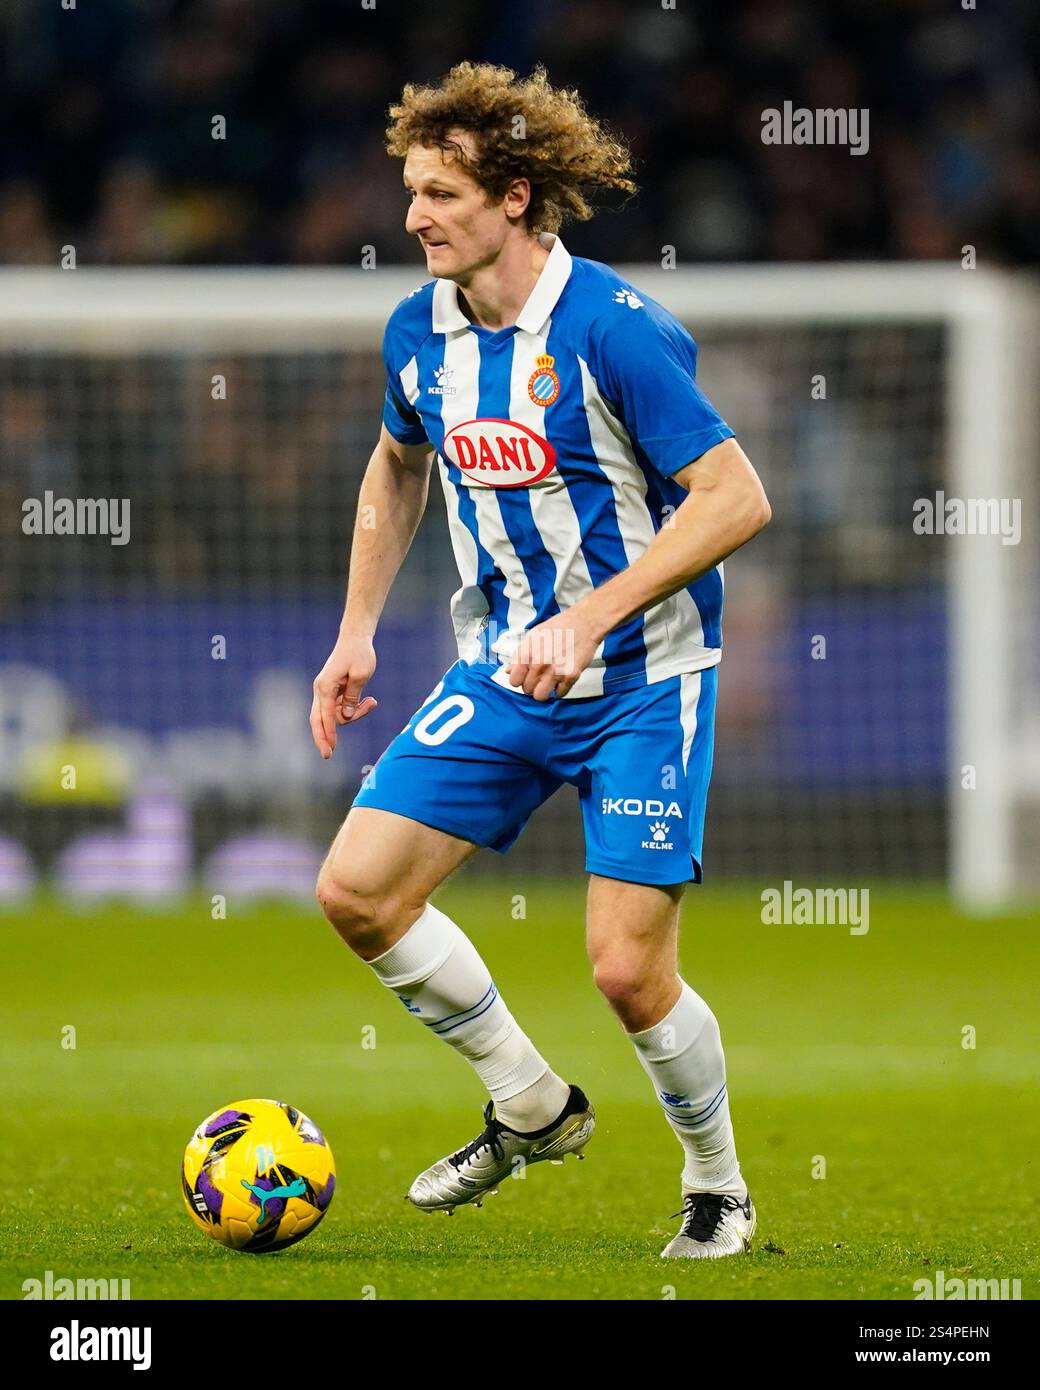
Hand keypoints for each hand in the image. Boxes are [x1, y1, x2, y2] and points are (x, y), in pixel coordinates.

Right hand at [310, 631, 378, 758]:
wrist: (355, 637)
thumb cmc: (359, 653)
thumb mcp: (361, 675)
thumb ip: (352, 697)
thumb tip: (345, 717)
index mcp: (325, 686)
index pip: (325, 716)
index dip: (328, 735)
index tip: (330, 751)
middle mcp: (321, 690)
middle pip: (318, 720)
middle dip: (324, 737)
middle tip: (328, 755)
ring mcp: (326, 691)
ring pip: (335, 715)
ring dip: (354, 715)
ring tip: (372, 702)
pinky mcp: (333, 692)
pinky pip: (341, 708)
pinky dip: (354, 709)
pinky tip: (370, 701)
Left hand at [507, 608, 600, 699]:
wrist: (584, 623)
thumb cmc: (559, 627)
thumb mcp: (533, 637)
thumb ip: (519, 655)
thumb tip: (508, 671)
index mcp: (527, 653)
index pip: (514, 680)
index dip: (519, 679)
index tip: (525, 676)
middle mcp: (539, 663)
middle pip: (527, 689)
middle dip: (532, 684)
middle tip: (540, 675)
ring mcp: (555, 671)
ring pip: (540, 696)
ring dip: (544, 690)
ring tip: (549, 681)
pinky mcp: (570, 676)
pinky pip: (559, 694)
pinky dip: (560, 688)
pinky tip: (562, 677)